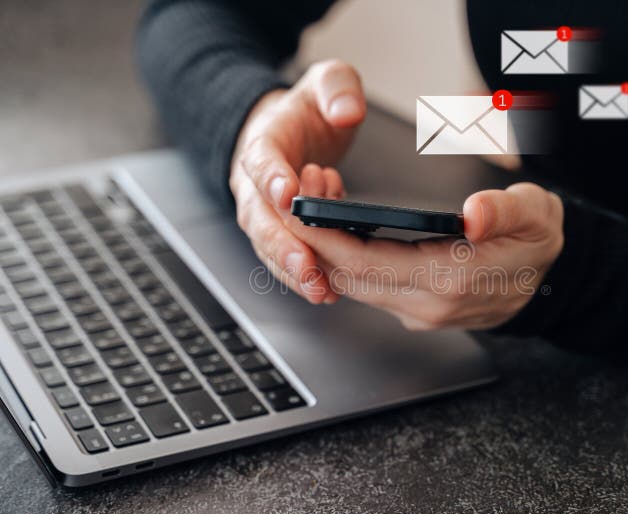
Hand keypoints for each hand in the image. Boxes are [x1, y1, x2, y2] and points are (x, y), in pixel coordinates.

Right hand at [229, 60, 365, 303]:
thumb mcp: (327, 82)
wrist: (290, 131)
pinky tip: (325, 292)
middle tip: (306, 264)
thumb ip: (337, 88)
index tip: (287, 194)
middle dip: (282, 243)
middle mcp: (255, 183)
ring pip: (268, 246)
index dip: (272, 178)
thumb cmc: (307, 113)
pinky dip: (301, 277)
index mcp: (264, 142)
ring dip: (292, 270)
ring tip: (319, 290)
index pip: (261, 160)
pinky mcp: (277, 233)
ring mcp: (263, 213)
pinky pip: (283, 259)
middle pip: (259, 217)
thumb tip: (347, 110)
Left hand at [287, 182, 564, 329]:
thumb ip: (503, 211)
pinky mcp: (418, 311)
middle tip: (293, 200)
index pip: (366, 263)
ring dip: (326, 253)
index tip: (298, 210)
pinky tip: (339, 233)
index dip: (325, 238)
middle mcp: (429, 305)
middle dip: (313, 242)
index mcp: (451, 280)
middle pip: (349, 279)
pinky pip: (370, 289)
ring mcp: (421, 313)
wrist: (552, 280)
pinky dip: (346, 263)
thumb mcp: (534, 215)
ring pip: (354, 287)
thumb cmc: (538, 242)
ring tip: (312, 210)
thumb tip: (473, 214)